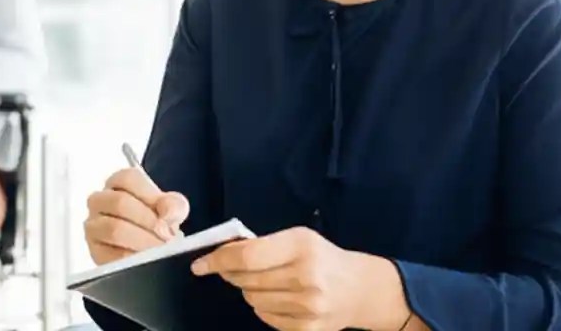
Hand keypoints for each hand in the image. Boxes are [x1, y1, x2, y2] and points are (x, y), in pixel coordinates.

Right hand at [83, 167, 189, 265]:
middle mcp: (100, 201)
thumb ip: (174, 206)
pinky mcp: (95, 252)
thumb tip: (168, 215)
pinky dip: (134, 259)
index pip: (128, 178)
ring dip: (142, 240)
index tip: (168, 215)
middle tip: (167, 236)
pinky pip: (112, 256)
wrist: (147, 251)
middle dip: (149, 222)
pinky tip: (148, 261)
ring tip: (160, 249)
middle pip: (120, 202)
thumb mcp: (171, 209)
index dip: (151, 196)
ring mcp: (94, 226)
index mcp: (118, 184)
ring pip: (114, 229)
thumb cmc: (155, 224)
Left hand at [193, 227, 401, 330]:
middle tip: (231, 269)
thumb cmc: (322, 258)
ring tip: (266, 282)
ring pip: (252, 301)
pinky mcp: (308, 329)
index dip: (218, 260)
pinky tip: (279, 298)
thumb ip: (263, 245)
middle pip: (245, 281)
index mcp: (301, 246)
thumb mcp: (298, 239)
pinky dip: (264, 308)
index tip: (199, 264)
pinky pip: (265, 318)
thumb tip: (222, 255)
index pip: (247, 256)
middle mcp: (305, 277)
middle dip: (231, 274)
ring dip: (249, 291)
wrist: (360, 289)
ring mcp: (308, 307)